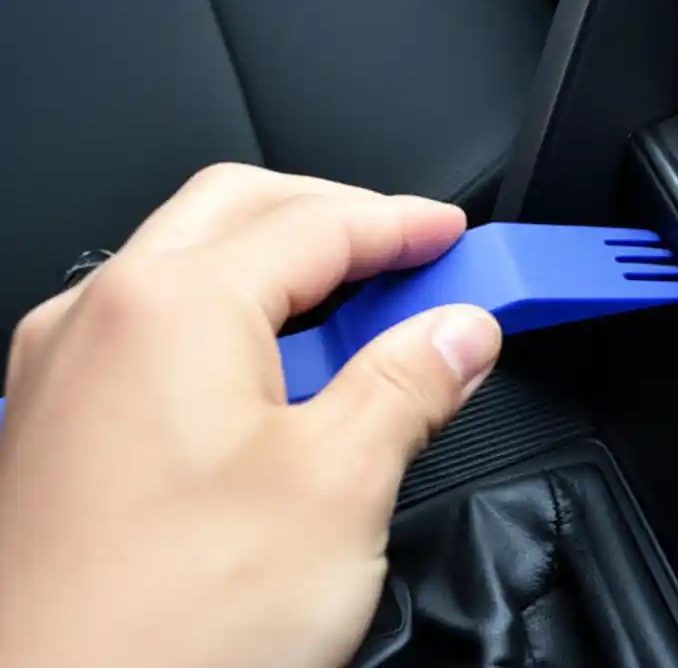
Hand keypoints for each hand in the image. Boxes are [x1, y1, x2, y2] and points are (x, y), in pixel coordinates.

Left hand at [0, 164, 501, 666]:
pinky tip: (285, 384)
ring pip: (193, 267)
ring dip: (287, 272)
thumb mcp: (338, 489)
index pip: (316, 223)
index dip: (404, 224)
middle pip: (242, 214)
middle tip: (416, 257)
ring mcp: (66, 372)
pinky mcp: (58, 429)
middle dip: (340, 220)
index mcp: (170, 308)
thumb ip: (408, 386)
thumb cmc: (160, 631)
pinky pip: (159, 334)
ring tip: (366, 322)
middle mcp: (100, 319)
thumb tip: (457, 333)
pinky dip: (236, 326)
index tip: (456, 237)